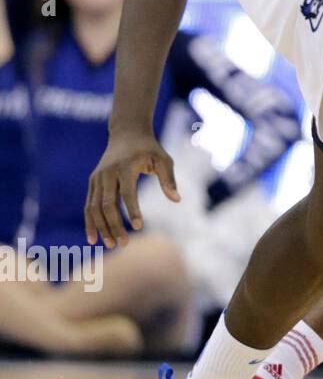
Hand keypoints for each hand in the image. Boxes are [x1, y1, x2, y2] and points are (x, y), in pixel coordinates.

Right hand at [85, 131, 179, 246]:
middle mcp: (107, 173)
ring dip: (101, 227)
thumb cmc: (149, 149)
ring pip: (94, 207)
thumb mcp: (164, 159)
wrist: (127, 133)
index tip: (140, 227)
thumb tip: (177, 200)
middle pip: (107, 204)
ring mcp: (97, 178)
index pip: (127, 193)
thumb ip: (169, 179)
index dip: (133, 210)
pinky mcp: (93, 182)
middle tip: (124, 244)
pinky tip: (93, 238)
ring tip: (111, 245)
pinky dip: (90, 221)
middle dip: (114, 225)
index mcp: (125, 167)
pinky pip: (89, 205)